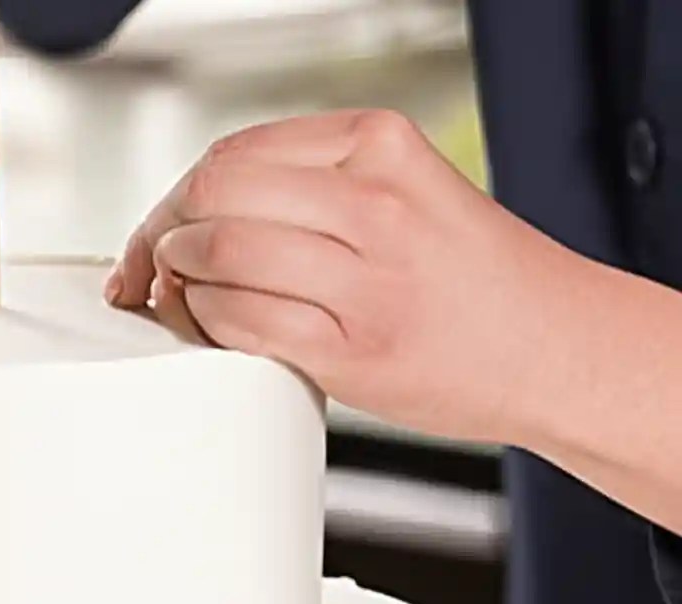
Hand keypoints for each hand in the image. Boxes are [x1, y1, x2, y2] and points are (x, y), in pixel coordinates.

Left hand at [106, 109, 593, 445]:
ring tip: (183, 298)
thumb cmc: (472, 279)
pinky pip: (241, 322)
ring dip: (179, 278)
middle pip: (214, 194)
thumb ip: (309, 191)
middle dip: (161, 234)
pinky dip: (205, 322)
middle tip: (151, 267)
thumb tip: (189, 217)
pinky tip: (212, 327)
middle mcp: (374, 203)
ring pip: (220, 252)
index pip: (234, 154)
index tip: (155, 231)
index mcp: (380, 147)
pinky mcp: (355, 350)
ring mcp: (367, 277)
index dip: (174, 196)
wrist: (557, 351)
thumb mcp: (404, 193)